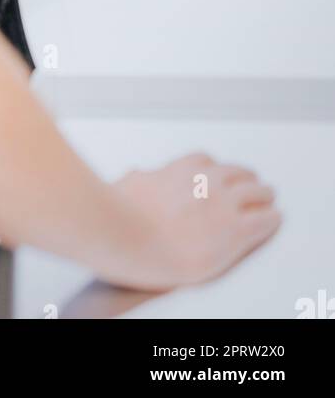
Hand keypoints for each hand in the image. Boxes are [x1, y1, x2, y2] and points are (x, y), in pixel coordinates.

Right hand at [106, 153, 279, 290]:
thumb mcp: (128, 184)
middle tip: (252, 184)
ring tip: (268, 197)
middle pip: (237, 173)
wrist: (130, 236)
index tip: (218, 175)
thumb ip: (139, 178)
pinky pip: (264, 220)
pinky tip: (275, 219)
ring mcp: (223, 203)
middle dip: (245, 179)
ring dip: (263, 195)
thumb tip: (135, 175)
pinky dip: (271, 219)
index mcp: (181, 168)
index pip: (206, 161)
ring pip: (257, 192)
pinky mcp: (235, 230)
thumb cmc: (123, 214)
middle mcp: (206, 180)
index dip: (216, 170)